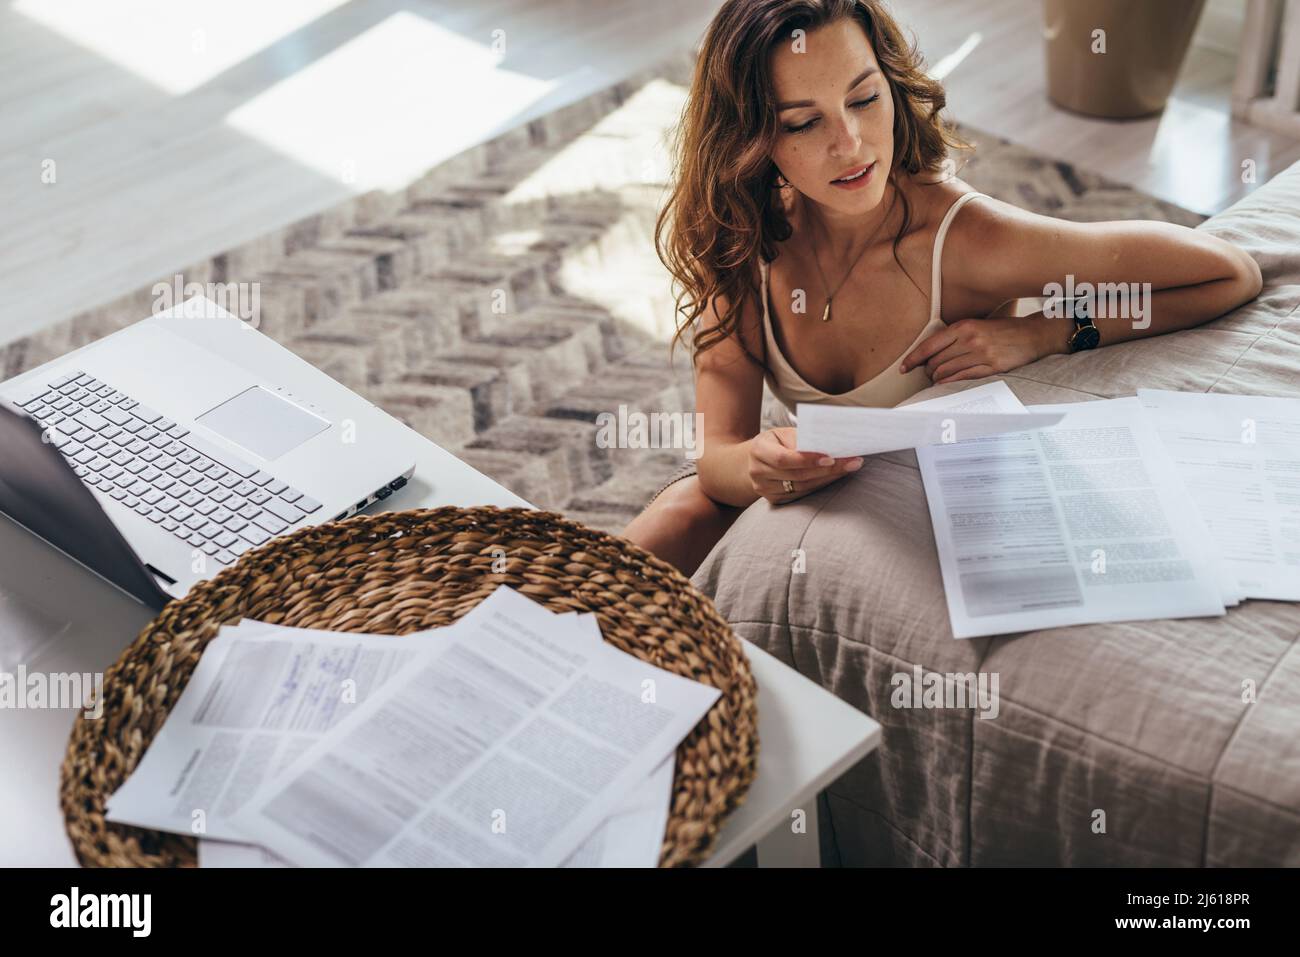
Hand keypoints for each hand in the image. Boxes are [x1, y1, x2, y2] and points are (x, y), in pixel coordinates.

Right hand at [748, 427, 862, 504]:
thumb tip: (830, 445)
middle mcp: (757, 472)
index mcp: (758, 450)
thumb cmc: (776, 442)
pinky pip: (802, 494)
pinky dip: (820, 485)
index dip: (808, 460)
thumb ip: (801, 439)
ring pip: (802, 487)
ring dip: (828, 478)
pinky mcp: (774, 499)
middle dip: (827, 469)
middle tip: (851, 462)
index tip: (831, 458)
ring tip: (848, 468)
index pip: (784, 458)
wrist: (758, 460)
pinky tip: (834, 477)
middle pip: (797, 475)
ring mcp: (764, 489)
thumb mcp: (784, 434)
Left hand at [900, 316, 1064, 384]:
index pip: (929, 346)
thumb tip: (931, 353)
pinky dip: (949, 383)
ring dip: (937, 379)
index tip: (903, 368)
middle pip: (935, 361)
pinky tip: (944, 384)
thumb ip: (955, 336)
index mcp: (964, 326)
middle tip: (927, 373)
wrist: (1033, 334)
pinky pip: (962, 379)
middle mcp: (971, 340)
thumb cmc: (1002, 329)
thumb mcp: (977, 324)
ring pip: (946, 372)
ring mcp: (982, 354)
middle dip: (927, 370)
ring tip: (936, 379)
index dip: (913, 359)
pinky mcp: (992, 368)